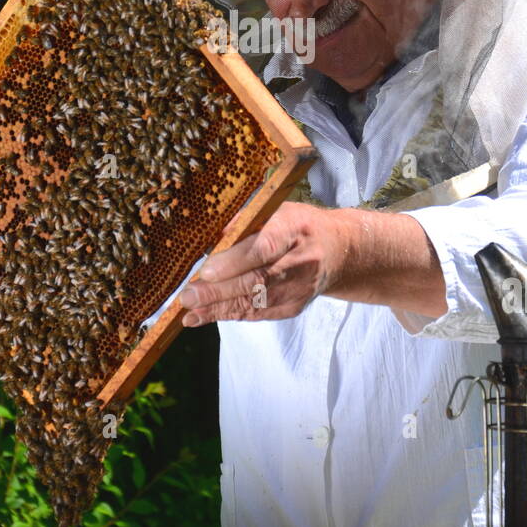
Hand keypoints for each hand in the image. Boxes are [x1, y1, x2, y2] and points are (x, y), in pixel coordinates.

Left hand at [180, 201, 447, 326]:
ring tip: (189, 312)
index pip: (264, 248)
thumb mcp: (277, 209)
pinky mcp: (294, 306)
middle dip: (218, 290)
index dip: (235, 262)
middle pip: (256, 280)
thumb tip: (212, 242)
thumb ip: (246, 222)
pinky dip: (230, 315)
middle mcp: (300, 261)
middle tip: (188, 296)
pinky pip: (258, 313)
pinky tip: (205, 317)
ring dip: (218, 308)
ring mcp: (299, 288)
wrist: (338, 250)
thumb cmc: (298, 224)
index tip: (207, 270)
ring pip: (254, 301)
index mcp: (295, 228)